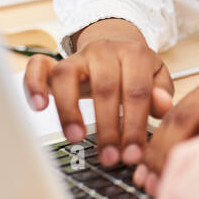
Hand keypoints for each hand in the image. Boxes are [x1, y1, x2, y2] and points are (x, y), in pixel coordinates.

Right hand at [23, 18, 173, 166]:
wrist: (115, 40)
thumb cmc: (136, 68)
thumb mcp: (156, 76)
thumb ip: (162, 92)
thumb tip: (164, 106)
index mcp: (135, 54)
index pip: (137, 92)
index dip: (134, 125)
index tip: (132, 154)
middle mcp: (104, 51)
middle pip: (104, 88)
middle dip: (107, 127)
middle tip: (109, 158)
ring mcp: (78, 56)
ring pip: (67, 76)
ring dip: (70, 110)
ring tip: (76, 138)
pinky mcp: (55, 62)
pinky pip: (37, 67)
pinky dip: (34, 85)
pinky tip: (39, 107)